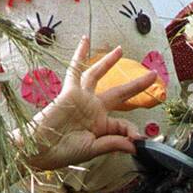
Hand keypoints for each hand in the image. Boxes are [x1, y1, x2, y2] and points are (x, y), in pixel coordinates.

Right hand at [20, 37, 155, 171]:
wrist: (39, 148)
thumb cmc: (63, 152)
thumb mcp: (93, 149)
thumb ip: (113, 144)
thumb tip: (136, 145)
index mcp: (101, 127)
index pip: (123, 124)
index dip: (132, 131)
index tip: (138, 139)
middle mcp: (93, 110)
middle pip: (119, 93)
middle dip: (137, 85)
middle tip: (153, 75)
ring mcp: (82, 99)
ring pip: (98, 75)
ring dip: (109, 62)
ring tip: (120, 50)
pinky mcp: (70, 91)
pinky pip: (76, 69)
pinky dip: (80, 55)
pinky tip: (85, 40)